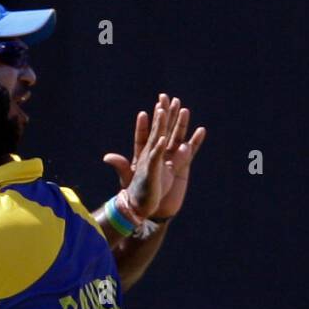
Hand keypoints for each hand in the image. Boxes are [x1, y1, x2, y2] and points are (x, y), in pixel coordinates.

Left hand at [103, 94, 206, 220]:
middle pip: (162, 131)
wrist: (154, 211)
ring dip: (180, 123)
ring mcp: (171, 159)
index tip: (143, 113)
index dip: (143, 126)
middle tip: (166, 98)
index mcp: (144, 156)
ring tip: (183, 109)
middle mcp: (158, 154)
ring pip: (176, 137)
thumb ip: (120, 167)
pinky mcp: (182, 167)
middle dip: (165, 115)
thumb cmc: (139, 195)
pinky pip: (190, 152)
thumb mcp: (129, 180)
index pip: (143, 137)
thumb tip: (107, 157)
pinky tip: (200, 131)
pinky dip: (195, 142)